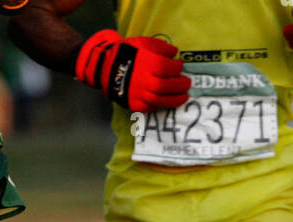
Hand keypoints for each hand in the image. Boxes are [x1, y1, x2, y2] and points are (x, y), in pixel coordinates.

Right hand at [75, 30, 189, 113]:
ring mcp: (139, 94)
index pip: (170, 68)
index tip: (179, 66)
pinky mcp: (133, 104)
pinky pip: (150, 107)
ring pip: (161, 100)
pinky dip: (161, 105)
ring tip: (183, 97)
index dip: (177, 67)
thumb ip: (162, 47)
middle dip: (181, 85)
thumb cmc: (128, 53)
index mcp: (149, 64)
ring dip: (175, 100)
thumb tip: (174, 53)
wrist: (105, 67)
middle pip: (168, 86)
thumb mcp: (145, 42)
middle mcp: (145, 80)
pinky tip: (166, 101)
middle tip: (187, 83)